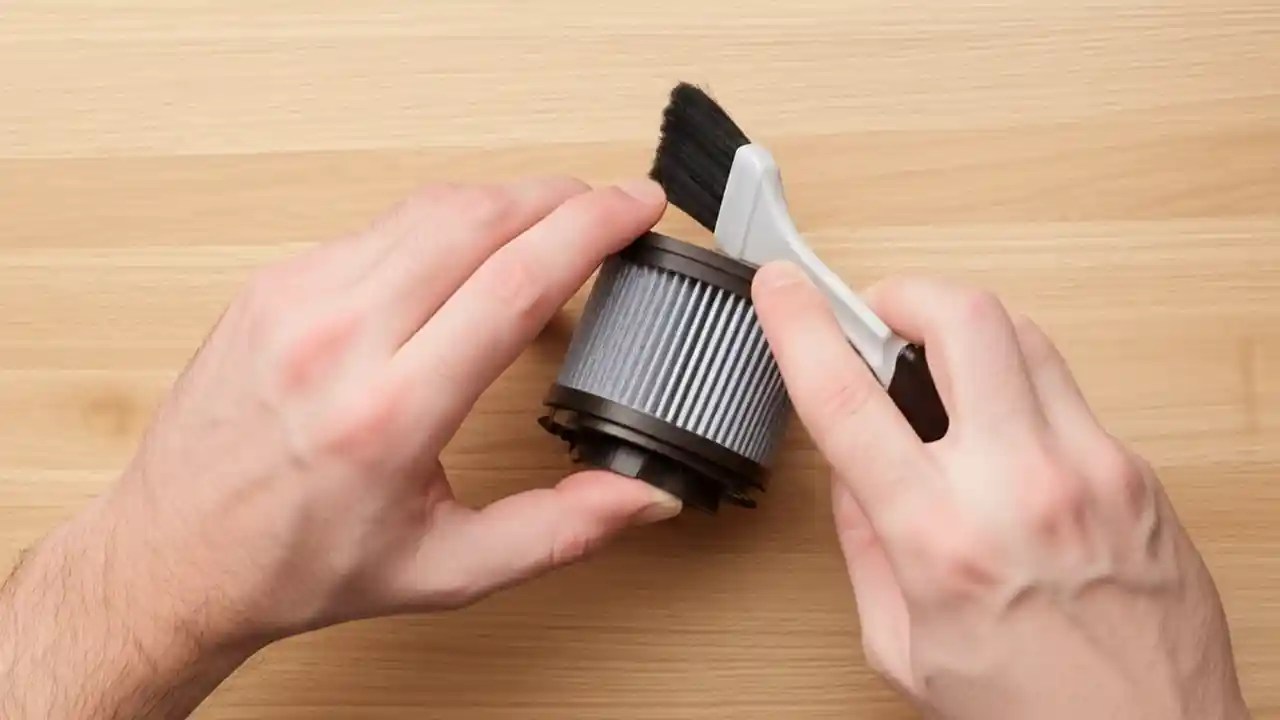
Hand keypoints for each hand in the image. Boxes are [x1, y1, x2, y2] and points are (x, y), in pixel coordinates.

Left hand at [0, 177, 681, 718]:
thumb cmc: (298, 562)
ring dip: (503, 200)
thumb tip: (643, 496)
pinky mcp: (274, 284)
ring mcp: (297, 300)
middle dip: (558, 197)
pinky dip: (441, 223)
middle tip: (607, 203)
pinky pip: (378, 226)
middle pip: (474, 220)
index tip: (635, 208)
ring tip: (550, 216)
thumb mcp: (446, 570)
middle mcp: (337, 341)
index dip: (590, 230)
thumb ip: (560, 531)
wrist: (176, 554)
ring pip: (425, 208)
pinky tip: (468, 245)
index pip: (513, 282)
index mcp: (390, 414)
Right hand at [752, 265, 1249, 719]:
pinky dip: (1019, 389)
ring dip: (965, 331)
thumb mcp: (905, 649)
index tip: (781, 290)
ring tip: (940, 369)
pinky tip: (1004, 436)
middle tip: (879, 317)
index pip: (848, 399)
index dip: (800, 327)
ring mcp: (1094, 468)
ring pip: (1024, 333)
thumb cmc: (1037, 716)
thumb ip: (865, 548)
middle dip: (905, 293)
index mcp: (942, 538)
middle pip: (963, 317)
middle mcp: (1023, 485)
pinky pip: (1066, 392)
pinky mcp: (1139, 473)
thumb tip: (851, 473)